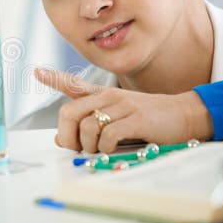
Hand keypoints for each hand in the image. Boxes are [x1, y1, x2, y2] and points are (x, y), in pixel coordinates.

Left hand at [35, 68, 213, 152]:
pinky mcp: (136, 118)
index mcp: (103, 95)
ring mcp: (123, 105)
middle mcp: (109, 96)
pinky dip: (105, 147)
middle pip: (70, 112)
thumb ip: (89, 128)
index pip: (74, 85)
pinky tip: (112, 149)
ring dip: (88, 145)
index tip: (37, 72)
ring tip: (99, 150)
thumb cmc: (149, 122)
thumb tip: (60, 141)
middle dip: (67, 136)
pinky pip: (108, 134)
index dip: (54, 79)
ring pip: (88, 125)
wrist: (185, 116)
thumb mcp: (117, 122)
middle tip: (76, 148)